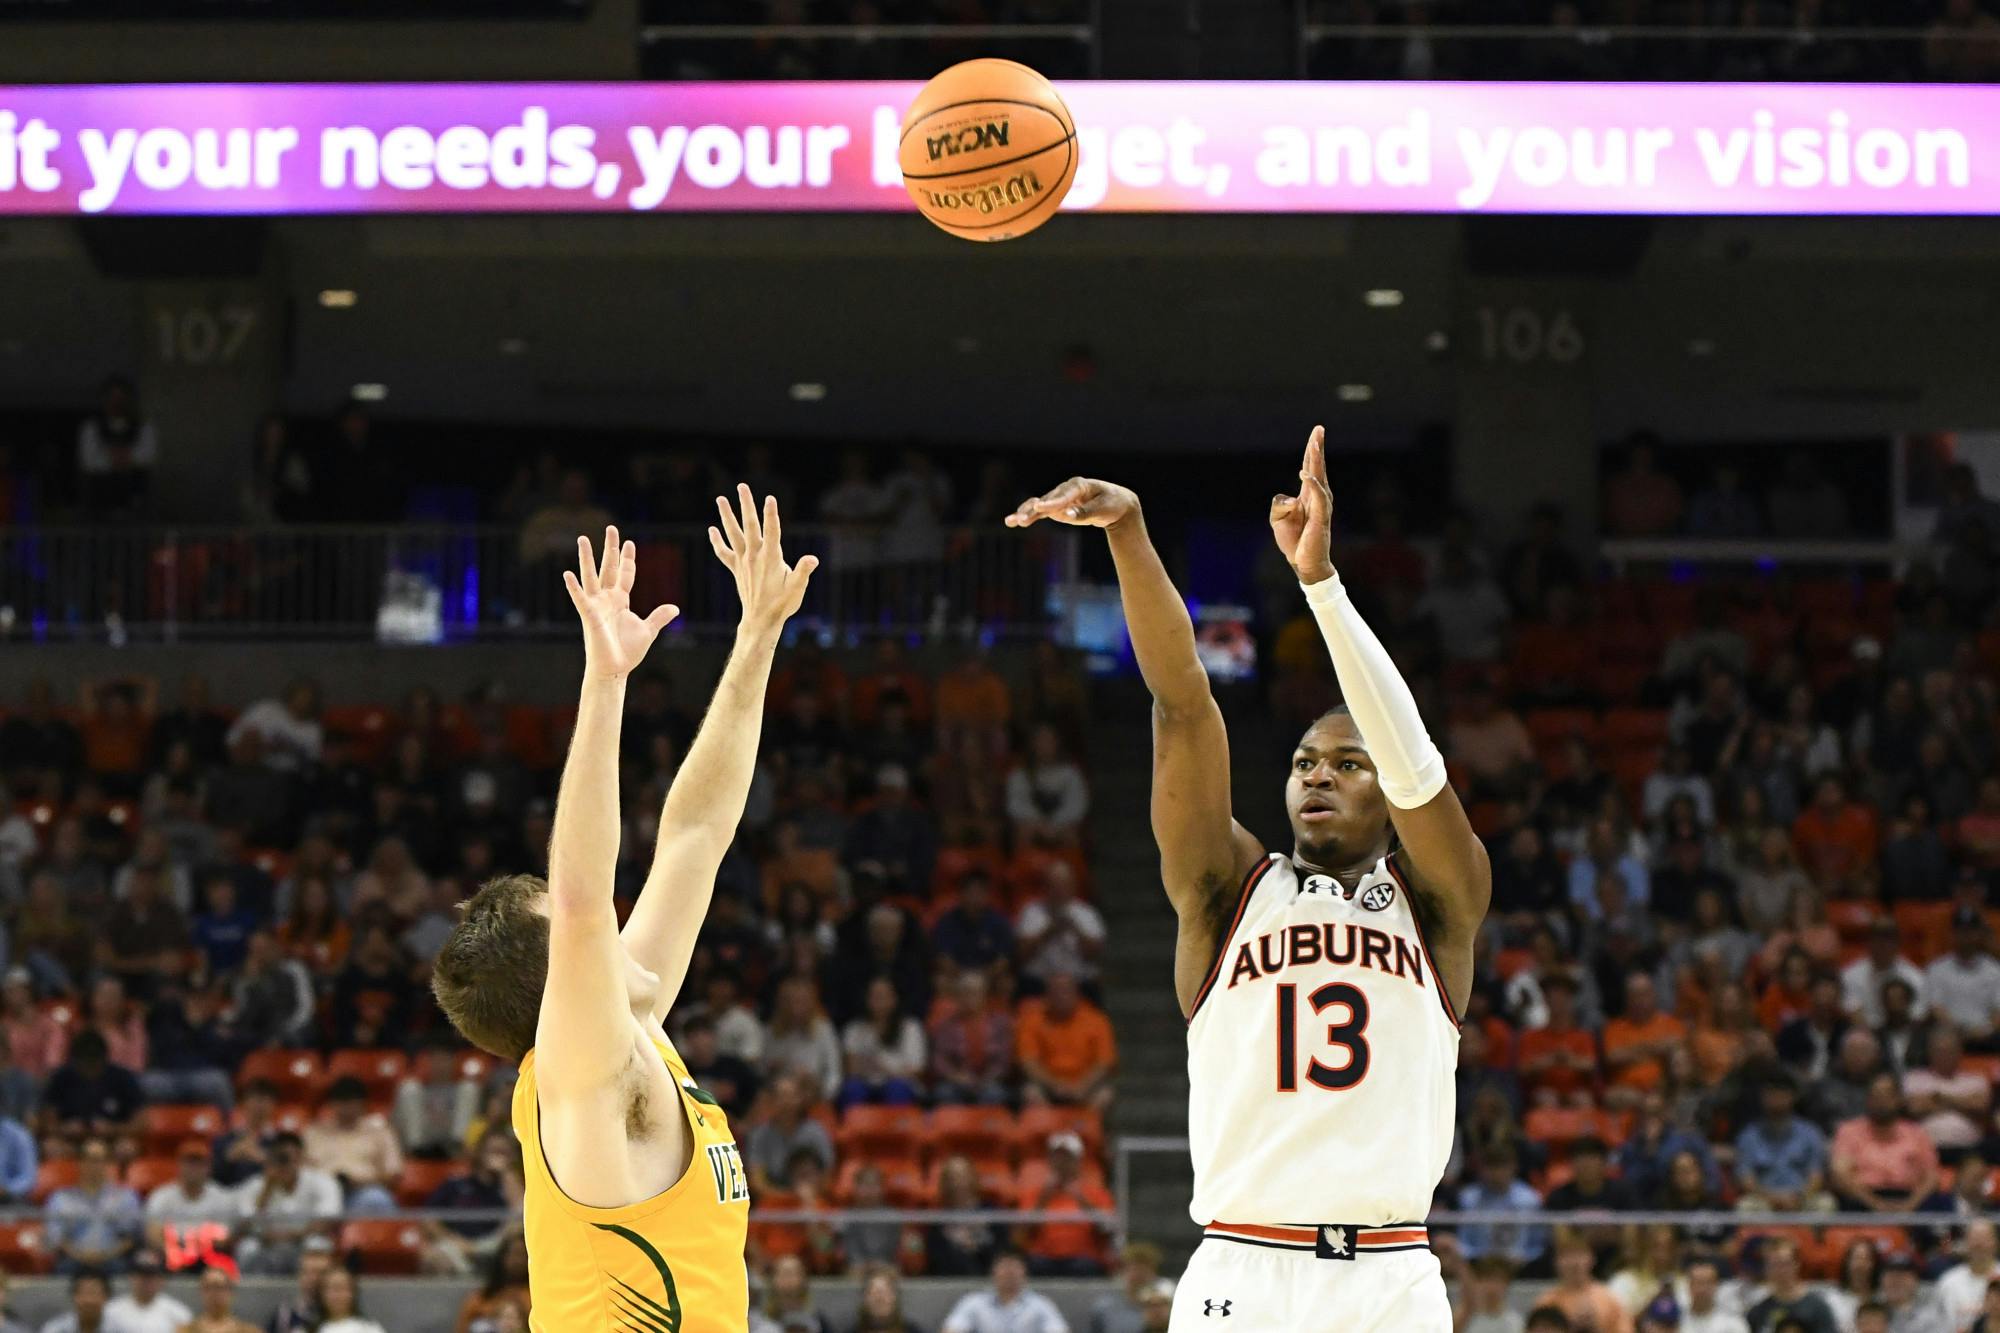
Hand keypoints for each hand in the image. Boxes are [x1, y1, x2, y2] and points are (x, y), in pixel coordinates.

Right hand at [563, 526, 678, 680]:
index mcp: (621, 601)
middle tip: (611, 528)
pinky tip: (567, 573)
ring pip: (591, 576)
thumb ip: (659, 617)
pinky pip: (580, 598)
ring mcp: (596, 606)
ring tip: (583, 539)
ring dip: (587, 558)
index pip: (625, 574)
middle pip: (609, 568)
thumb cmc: (628, 652)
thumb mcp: (648, 631)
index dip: (628, 559)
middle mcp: (607, 599)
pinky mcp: (589, 616)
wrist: (615, 670)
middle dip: (610, 548)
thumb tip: (675, 608)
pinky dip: (574, 587)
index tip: (630, 542)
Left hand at [709, 484, 817, 636]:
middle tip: (742, 486)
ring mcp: (744, 562)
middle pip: (750, 525)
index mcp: (771, 557)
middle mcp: (755, 556)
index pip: (772, 530)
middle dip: (747, 505)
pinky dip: (717, 542)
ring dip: (727, 516)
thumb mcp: (798, 588)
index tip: (770, 499)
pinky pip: (724, 553)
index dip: (771, 514)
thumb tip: (812, 559)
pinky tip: (711, 530)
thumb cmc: (782, 604)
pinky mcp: (737, 569)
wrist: (761, 620)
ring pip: (733, 534)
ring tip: (720, 499)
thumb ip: (804, 571)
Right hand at [1004, 477, 1139, 529]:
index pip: (1064, 494)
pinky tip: (1012, 522)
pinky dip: (1027, 516)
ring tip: (1011, 521)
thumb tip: (1068, 515)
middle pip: (1047, 499)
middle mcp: (1066, 489)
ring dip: (1025, 512)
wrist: (1115, 504)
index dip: (1053, 502)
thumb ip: (1085, 512)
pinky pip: (1039, 512)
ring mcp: (1059, 498)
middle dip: (1034, 510)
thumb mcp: (1103, 508)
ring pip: (1039, 505)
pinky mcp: (1056, 508)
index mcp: (1079, 485)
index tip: (1041, 509)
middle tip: (1023, 518)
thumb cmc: (1111, 504)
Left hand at [1269, 425, 1336, 583]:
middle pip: (1318, 467)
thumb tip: (1289, 497)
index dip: (1312, 450)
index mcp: (1308, 495)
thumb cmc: (1293, 541)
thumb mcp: (1278, 519)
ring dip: (1316, 461)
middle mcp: (1318, 497)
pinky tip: (1304, 474)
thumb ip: (1279, 504)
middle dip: (1317, 448)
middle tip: (1319, 429)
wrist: (1304, 563)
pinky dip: (1312, 484)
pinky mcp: (1322, 517)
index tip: (1317, 431)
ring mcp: (1322, 506)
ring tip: (1314, 444)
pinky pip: (1318, 496)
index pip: (1311, 467)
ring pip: (1319, 478)